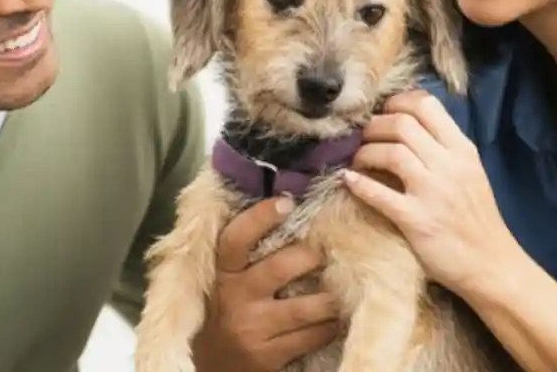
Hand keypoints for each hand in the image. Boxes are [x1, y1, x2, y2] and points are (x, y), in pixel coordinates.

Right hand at [191, 196, 339, 371]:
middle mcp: (234, 299)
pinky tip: (338, 318)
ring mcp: (252, 330)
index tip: (286, 201)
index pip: (235, 240)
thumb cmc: (227, 313)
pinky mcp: (268, 357)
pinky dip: (332, 325)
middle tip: (329, 250)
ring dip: (332, 297)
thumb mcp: (226, 282)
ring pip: (307, 308)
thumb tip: (285, 206)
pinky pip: (313, 336)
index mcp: (223, 274)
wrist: (212, 367)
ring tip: (345, 286)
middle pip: (280, 268)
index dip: (260, 217)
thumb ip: (247, 255)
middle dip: (312, 256)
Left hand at [341, 89, 522, 301]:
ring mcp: (432, 192)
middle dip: (374, 126)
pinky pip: (379, 193)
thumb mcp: (470, 172)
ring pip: (390, 152)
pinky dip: (358, 184)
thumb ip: (444, 149)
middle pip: (401, 124)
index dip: (397, 102)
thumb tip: (409, 125)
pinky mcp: (416, 220)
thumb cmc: (477, 219)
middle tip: (366, 138)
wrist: (492, 266)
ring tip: (359, 161)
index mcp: (462, 150)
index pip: (426, 104)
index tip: (384, 113)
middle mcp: (449, 165)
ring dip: (365, 153)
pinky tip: (348, 180)